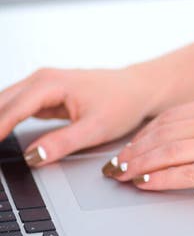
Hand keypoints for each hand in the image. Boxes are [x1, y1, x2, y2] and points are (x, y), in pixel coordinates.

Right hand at [0, 66, 156, 163]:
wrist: (137, 89)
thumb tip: (32, 156)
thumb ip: (62, 143)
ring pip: (5, 103)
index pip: (12, 109)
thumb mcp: (95, 129)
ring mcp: (42, 85)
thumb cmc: (121, 103)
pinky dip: (3, 120)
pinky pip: (14, 107)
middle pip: (2, 102)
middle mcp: (42, 79)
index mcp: (52, 83)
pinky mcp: (43, 95)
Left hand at [103, 94, 193, 192]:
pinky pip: (187, 174)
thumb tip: (193, 140)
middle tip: (115, 163)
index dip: (144, 133)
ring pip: (168, 152)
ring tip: (122, 175)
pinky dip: (162, 179)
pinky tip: (148, 184)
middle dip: (134, 149)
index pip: (170, 118)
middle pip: (163, 133)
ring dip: (140, 164)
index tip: (130, 145)